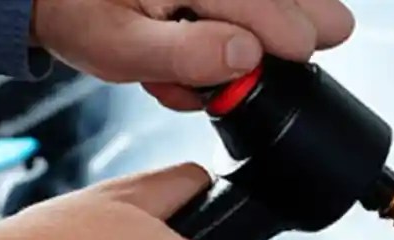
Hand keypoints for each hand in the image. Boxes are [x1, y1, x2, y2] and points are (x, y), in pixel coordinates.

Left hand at [29, 0, 354, 109]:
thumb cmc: (80, 11)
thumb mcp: (120, 49)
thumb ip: (189, 57)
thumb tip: (250, 57)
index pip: (296, 31)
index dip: (267, 67)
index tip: (225, 76)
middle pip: (313, 14)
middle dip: (268, 50)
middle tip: (215, 58)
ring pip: (293, 12)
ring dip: (251, 36)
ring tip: (199, 40)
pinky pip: (264, 9)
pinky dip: (237, 24)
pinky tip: (201, 28)